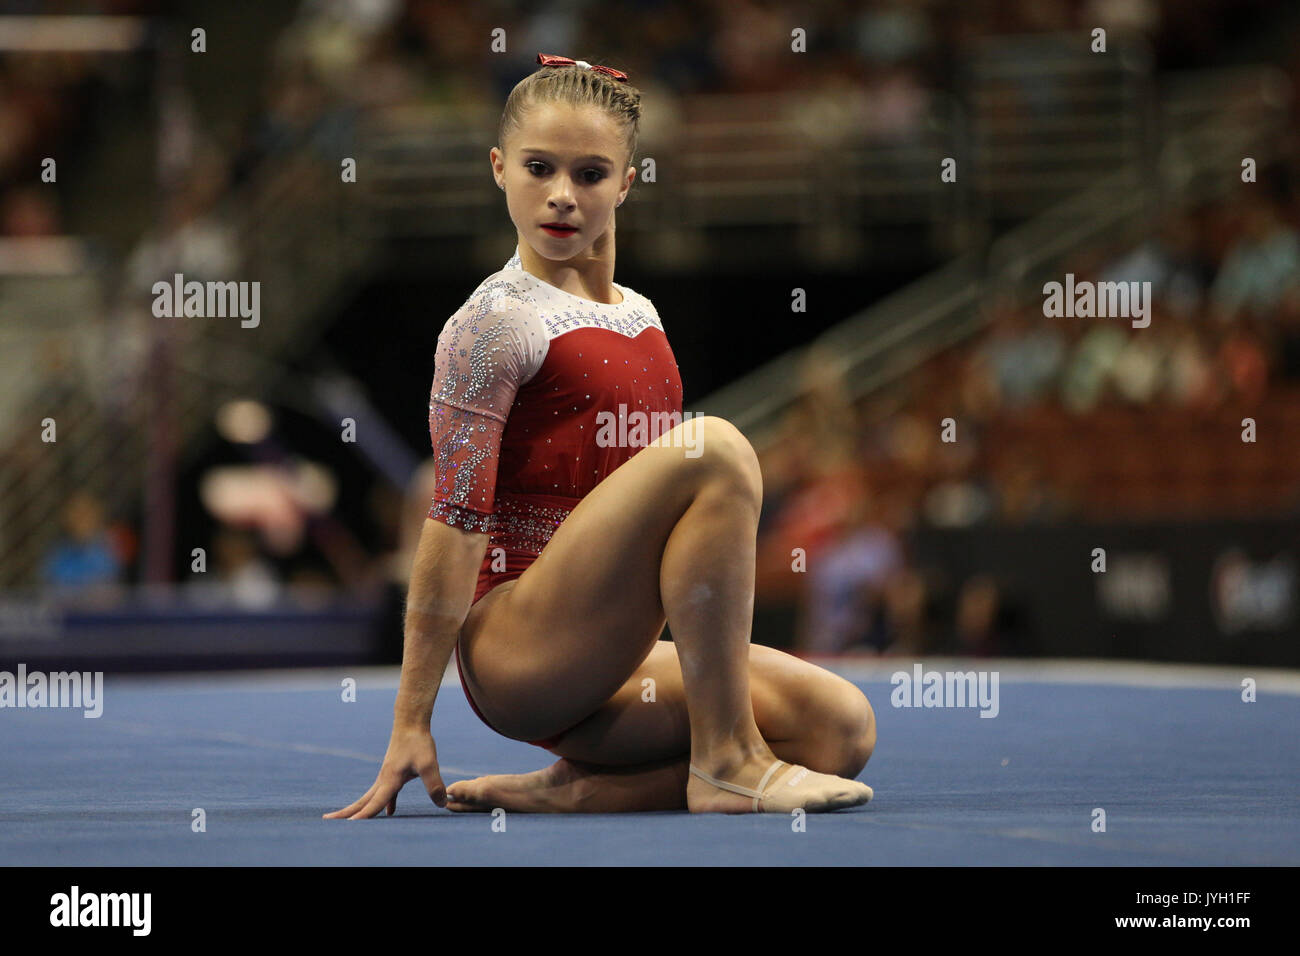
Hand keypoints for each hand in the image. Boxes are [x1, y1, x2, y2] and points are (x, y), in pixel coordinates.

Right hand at [323, 725, 445, 818]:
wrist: (411, 723)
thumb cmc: (418, 742)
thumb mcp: (429, 764)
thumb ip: (434, 785)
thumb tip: (442, 804)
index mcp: (390, 780)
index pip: (375, 803)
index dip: (364, 816)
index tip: (349, 826)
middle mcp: (383, 780)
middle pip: (362, 801)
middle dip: (346, 813)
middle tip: (326, 820)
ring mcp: (386, 777)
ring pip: (370, 797)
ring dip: (358, 809)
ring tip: (347, 821)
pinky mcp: (393, 773)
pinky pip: (385, 793)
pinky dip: (383, 804)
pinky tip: (390, 813)